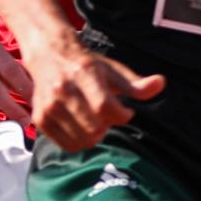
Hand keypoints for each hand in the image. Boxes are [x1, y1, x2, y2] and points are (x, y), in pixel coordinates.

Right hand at [23, 33, 165, 150]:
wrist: (49, 55)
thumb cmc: (86, 65)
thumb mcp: (113, 70)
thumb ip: (137, 84)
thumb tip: (160, 83)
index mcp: (84, 75)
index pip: (105, 108)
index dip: (122, 115)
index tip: (126, 111)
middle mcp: (63, 90)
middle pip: (94, 128)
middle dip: (108, 126)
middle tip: (107, 117)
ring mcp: (49, 106)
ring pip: (83, 140)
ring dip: (95, 136)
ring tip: (94, 121)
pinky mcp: (40, 118)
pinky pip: (68, 145)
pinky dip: (80, 141)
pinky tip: (82, 128)